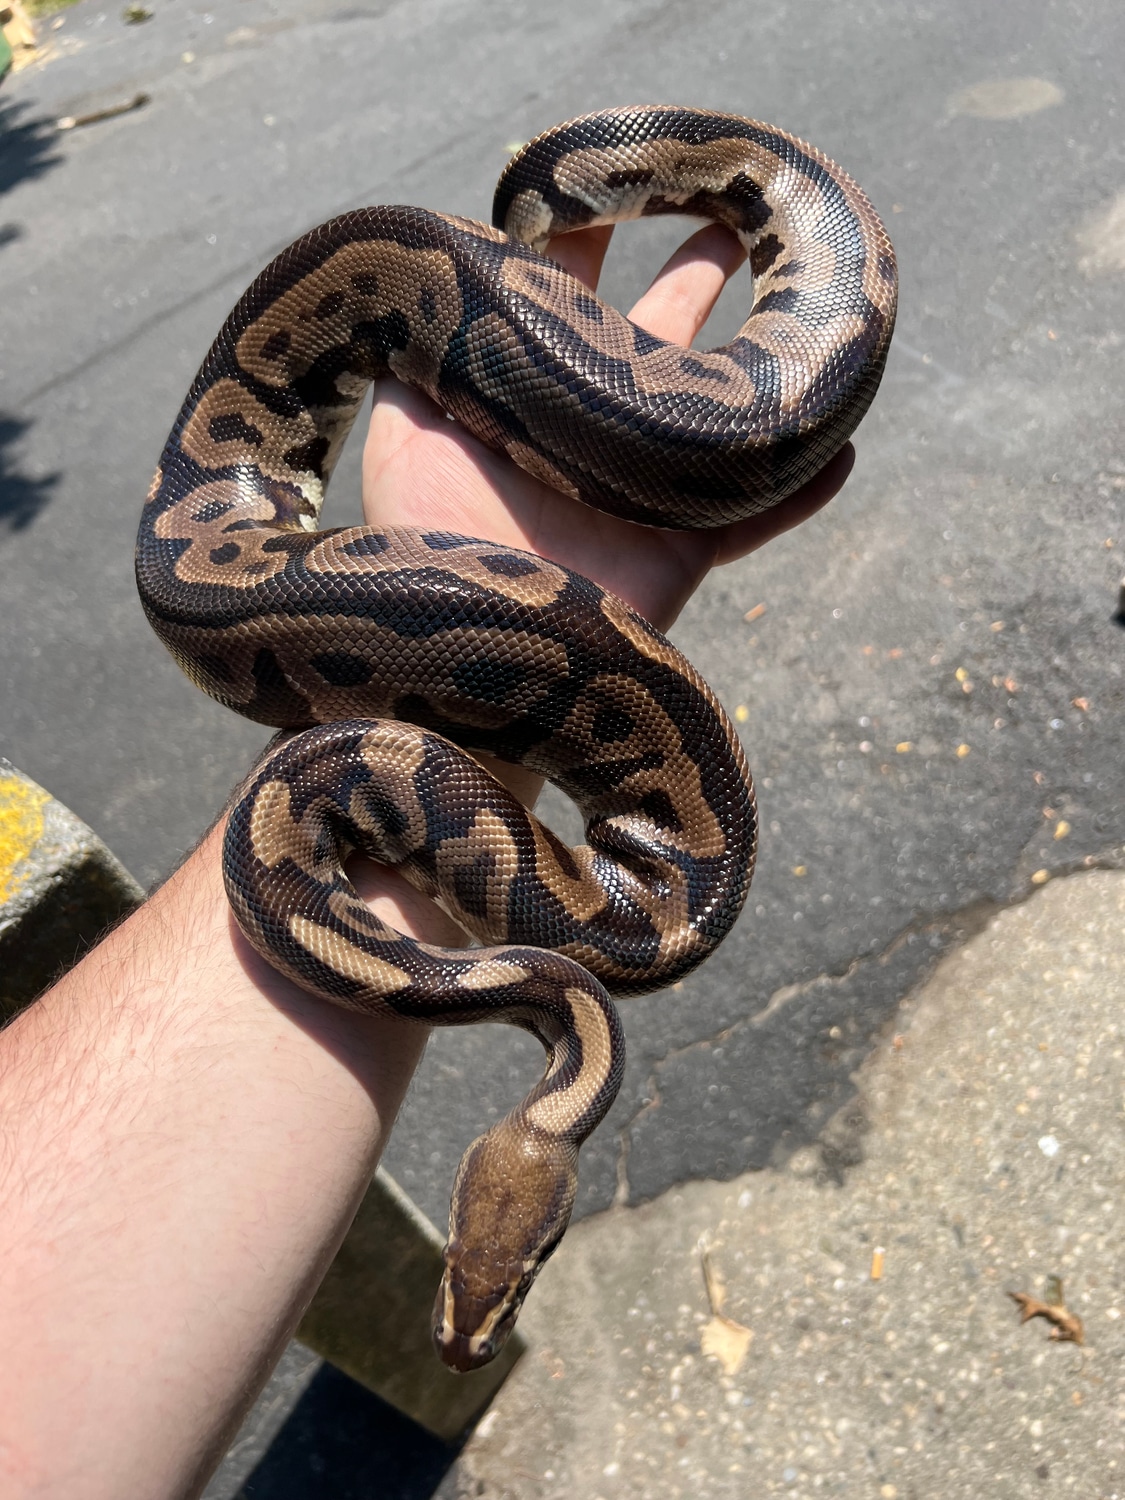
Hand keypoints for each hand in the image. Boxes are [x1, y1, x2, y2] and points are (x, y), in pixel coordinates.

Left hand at [362, 222, 854, 633]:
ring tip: (806, 295)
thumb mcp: (402, 433)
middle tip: (730, 215)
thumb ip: (420, 363)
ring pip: (718, 407)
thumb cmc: (420, 542)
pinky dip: (800, 488)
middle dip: (695, 272)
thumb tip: (434, 293)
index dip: (585, 239)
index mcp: (528, 400)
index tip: (605, 184)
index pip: (565, 297)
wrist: (460, 661)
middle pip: (659, 333)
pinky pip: (757, 514)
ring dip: (763, 355)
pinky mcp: (683, 546)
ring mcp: (643, 491)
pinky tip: (843, 447)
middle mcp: (591, 437)